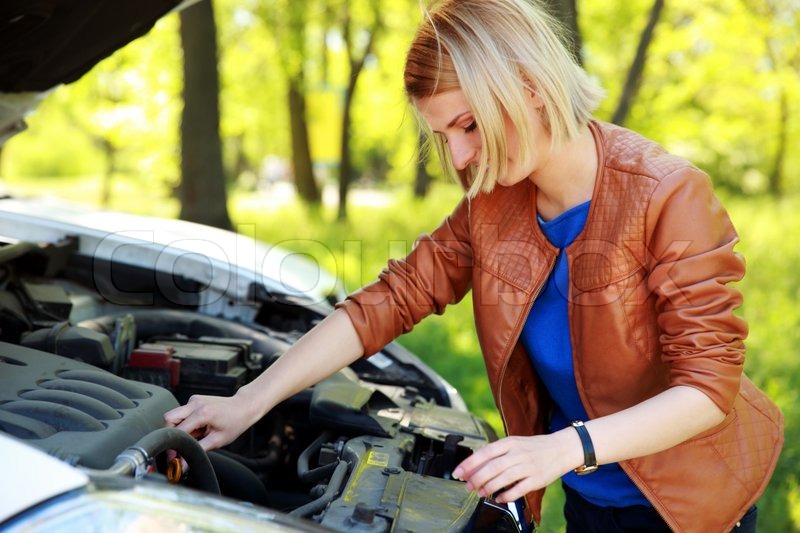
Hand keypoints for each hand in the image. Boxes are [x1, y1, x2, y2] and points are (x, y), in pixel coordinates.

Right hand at [163, 393, 255, 450]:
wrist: (244, 406)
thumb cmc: (235, 422)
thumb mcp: (217, 441)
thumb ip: (198, 451)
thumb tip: (183, 464)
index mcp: (202, 413)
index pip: (177, 431)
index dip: (174, 446)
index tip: (174, 457)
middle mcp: (196, 403)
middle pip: (168, 418)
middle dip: (171, 434)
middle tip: (183, 444)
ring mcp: (194, 400)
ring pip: (173, 415)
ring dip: (179, 428)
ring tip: (196, 434)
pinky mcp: (194, 400)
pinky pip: (182, 413)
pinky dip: (186, 422)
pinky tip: (199, 427)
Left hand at [451, 430, 581, 503]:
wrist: (562, 448)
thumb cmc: (534, 447)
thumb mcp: (514, 443)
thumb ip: (496, 454)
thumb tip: (473, 466)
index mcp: (510, 442)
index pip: (485, 452)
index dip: (469, 463)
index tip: (458, 473)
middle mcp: (518, 453)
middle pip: (492, 466)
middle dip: (476, 478)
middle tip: (467, 486)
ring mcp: (528, 466)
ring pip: (504, 478)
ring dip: (488, 487)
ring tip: (480, 492)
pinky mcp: (537, 479)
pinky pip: (519, 489)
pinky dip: (507, 495)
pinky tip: (499, 498)